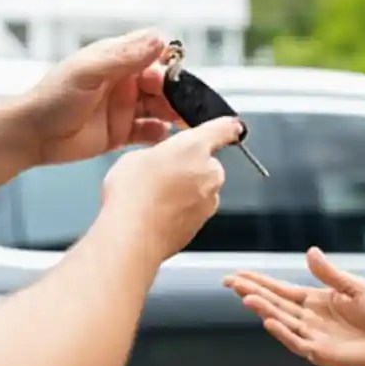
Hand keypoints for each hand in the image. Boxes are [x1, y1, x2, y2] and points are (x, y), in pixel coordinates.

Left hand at [16, 29, 182, 165]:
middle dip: (176, 94)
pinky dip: (158, 133)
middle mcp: (122, 83)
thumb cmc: (53, 98)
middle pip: (161, 85)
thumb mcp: (89, 71)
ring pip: (158, 108)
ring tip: (184, 122)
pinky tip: (163, 135)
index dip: (168, 67)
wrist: (31, 135)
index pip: (153, 56)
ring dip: (173, 113)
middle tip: (187, 106)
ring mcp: (122, 108)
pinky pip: (147, 132)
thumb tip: (159, 39)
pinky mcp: (119, 132)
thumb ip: (124, 56)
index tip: (177, 80)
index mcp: (115, 60)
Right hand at [100, 115, 241, 260]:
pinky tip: (157, 212)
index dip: (227, 127)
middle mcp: (209, 173)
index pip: (223, 129)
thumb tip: (160, 158)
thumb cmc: (133, 196)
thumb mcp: (136, 157)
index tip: (232, 127)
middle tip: (161, 172)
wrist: (133, 238)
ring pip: (201, 188)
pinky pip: (194, 209)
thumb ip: (159, 152)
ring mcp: (208, 201)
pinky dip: (181, 209)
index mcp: (194, 147)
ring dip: (185, 189)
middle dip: (189, 165)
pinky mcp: (201, 224)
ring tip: (154, 196)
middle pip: (207, 163)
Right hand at [224, 248, 364, 365]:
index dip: (259, 283)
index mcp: (316, 300)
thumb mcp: (356, 287)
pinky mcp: (321, 353)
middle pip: (275, 304)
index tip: (237, 275)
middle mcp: (309, 318)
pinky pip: (296, 342)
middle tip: (230, 283)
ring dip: (264, 311)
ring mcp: (313, 336)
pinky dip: (282, 333)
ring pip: (281, 321)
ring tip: (246, 298)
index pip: (281, 290)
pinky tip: (268, 322)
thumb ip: (330, 274)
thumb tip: (309, 252)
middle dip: (252, 293)